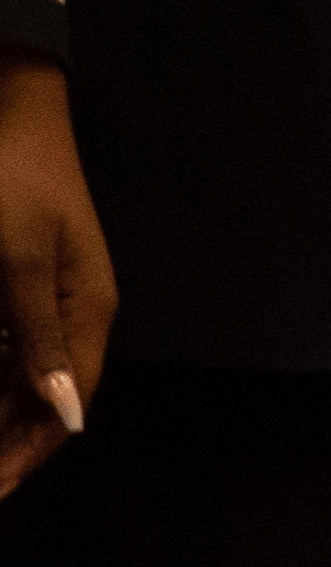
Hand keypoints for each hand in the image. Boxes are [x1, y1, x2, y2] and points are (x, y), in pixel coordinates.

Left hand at [0, 50, 110, 503]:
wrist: (13, 111)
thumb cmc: (14, 181)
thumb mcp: (19, 263)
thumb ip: (38, 339)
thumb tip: (66, 416)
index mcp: (87, 310)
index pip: (68, 406)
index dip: (30, 455)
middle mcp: (74, 312)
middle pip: (46, 400)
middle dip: (9, 445)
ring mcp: (49, 298)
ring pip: (22, 379)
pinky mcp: (22, 283)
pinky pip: (8, 349)